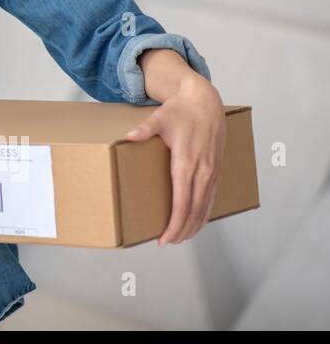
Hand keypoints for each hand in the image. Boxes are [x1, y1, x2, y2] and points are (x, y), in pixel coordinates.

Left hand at [124, 71, 225, 245]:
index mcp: (187, 162)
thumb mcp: (160, 118)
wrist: (205, 101)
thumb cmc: (180, 110)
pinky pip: (212, 197)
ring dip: (195, 224)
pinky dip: (205, 212)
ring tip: (181, 238)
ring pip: (206, 206)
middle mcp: (202, 171)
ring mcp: (211, 171)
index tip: (165, 237)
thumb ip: (145, 129)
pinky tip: (198, 220)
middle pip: (195, 209)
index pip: (182, 201)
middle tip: (168, 242)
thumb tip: (129, 137)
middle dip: (183, 229)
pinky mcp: (215, 169)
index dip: (175, 223)